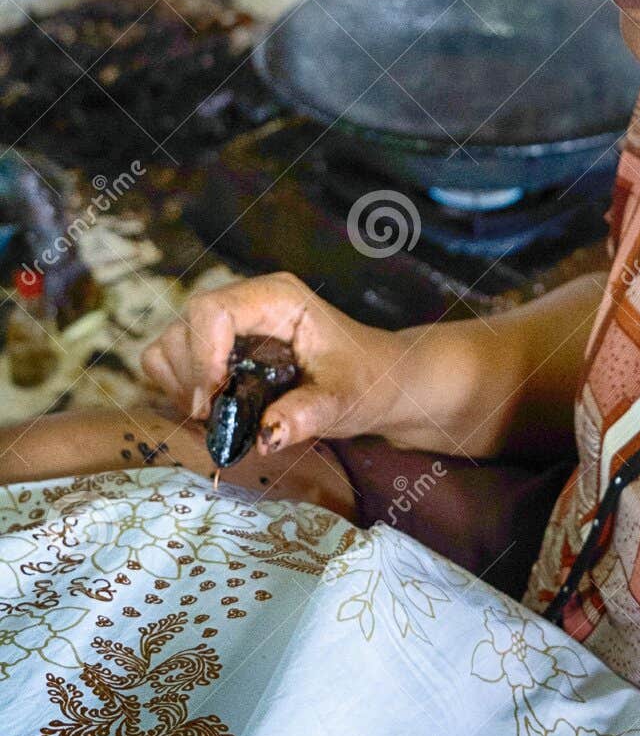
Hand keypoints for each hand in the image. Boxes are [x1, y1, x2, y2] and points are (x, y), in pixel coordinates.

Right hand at [141, 272, 403, 451]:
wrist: (375, 381)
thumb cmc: (366, 380)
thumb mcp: (345, 398)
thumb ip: (308, 413)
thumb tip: (266, 436)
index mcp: (277, 299)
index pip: (212, 309)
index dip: (202, 354)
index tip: (213, 400)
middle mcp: (247, 302)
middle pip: (183, 326)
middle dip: (191, 377)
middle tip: (216, 416)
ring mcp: (229, 323)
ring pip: (170, 343)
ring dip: (181, 384)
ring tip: (216, 413)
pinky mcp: (218, 346)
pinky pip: (171, 361)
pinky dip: (179, 388)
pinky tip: (213, 408)